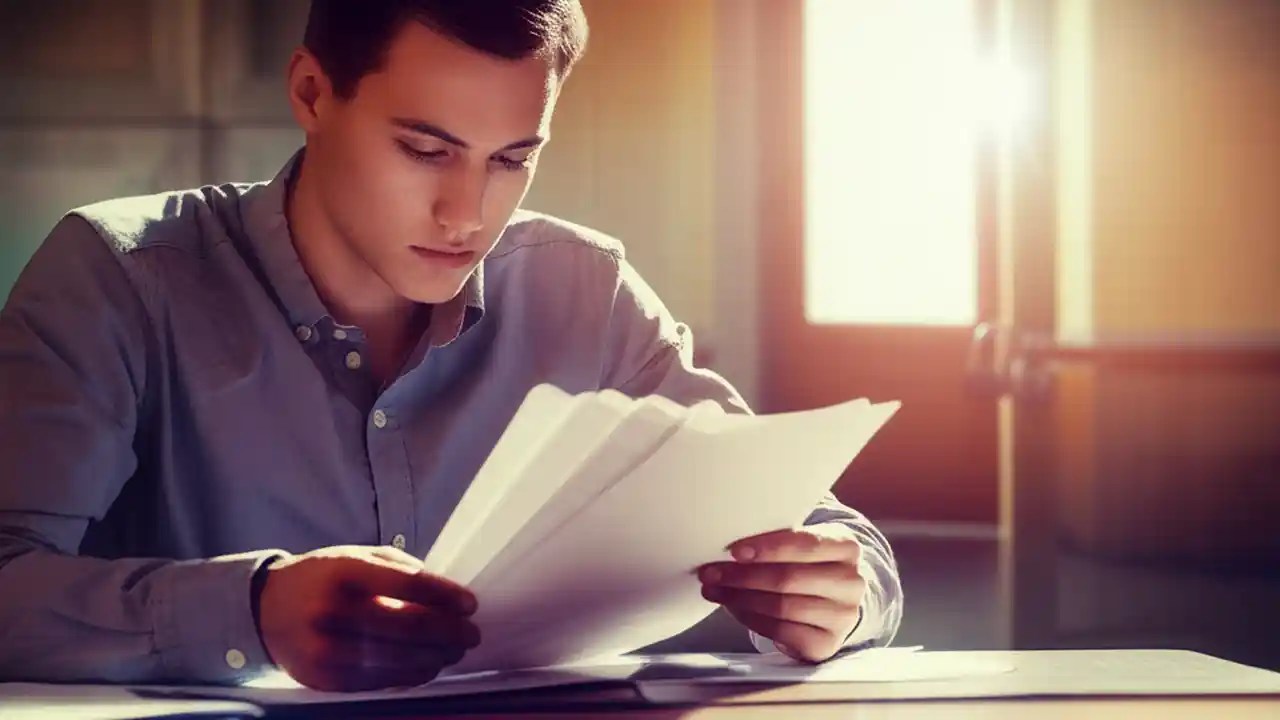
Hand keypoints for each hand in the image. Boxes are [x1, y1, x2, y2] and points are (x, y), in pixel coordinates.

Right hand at [256, 545, 480, 690]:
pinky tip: (428, 666)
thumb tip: (446, 595)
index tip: (470, 604)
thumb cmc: (324, 578)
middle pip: (410, 628)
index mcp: (346, 572)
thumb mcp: (356, 557)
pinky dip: (412, 675)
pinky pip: (381, 681)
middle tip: (471, 634)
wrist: (265, 610)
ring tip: (454, 651)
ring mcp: (328, 650)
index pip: (409, 585)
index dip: (446, 597)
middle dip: (450, 633)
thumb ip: (400, 570)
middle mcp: (335, 611)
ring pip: (400, 660)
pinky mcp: (326, 679)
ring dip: (437, 658)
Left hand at [698, 525, 864, 663]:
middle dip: (742, 576)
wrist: (834, 601)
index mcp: (847, 548)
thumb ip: (778, 541)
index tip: (734, 551)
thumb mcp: (803, 545)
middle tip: (710, 573)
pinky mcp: (826, 644)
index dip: (767, 548)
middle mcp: (851, 583)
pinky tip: (733, 607)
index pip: (805, 545)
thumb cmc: (809, 565)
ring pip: (781, 607)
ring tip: (714, 589)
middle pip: (788, 579)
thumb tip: (731, 548)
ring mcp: (842, 617)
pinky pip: (780, 632)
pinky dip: (750, 619)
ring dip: (740, 598)